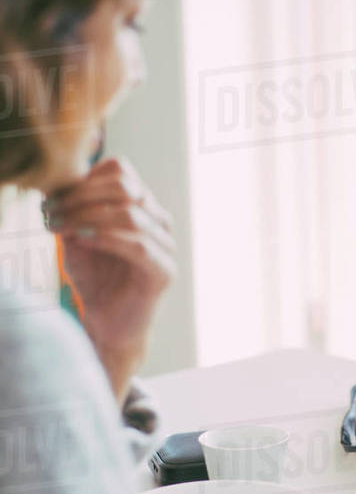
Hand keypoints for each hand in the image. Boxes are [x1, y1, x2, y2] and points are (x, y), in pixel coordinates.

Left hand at [43, 157, 175, 401]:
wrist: (107, 323)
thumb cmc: (94, 278)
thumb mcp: (76, 235)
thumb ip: (72, 209)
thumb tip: (53, 181)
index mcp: (142, 206)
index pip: (120, 170)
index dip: (85, 178)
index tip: (53, 197)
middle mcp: (159, 220)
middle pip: (125, 187)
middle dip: (81, 196)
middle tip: (50, 211)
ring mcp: (166, 245)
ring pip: (131, 214)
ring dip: (87, 217)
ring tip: (60, 227)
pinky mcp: (165, 271)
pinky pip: (140, 246)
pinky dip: (106, 238)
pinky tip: (81, 240)